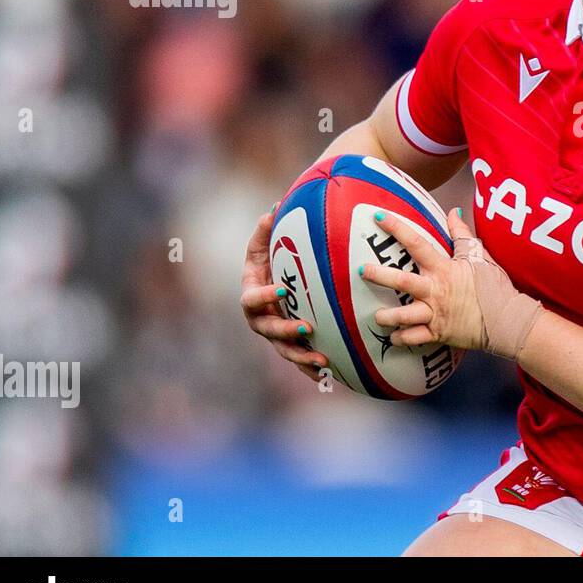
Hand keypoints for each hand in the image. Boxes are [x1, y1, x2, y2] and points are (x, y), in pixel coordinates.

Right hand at [240, 202, 327, 380]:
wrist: (277, 279)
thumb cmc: (271, 257)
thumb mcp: (266, 241)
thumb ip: (267, 228)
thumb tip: (275, 207)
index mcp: (252, 294)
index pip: (251, 299)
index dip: (263, 297)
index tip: (281, 291)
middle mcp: (260, 319)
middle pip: (268, 330)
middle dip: (285, 332)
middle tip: (307, 328)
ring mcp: (275, 335)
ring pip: (285, 350)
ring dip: (302, 357)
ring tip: (323, 361)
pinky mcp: (292, 345)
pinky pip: (301, 361)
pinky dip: (313, 370)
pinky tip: (332, 375)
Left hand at [358, 208, 542, 359]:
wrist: (508, 320)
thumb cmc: (494, 287)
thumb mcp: (480, 256)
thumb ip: (462, 234)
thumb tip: (452, 212)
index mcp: (444, 269)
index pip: (417, 244)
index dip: (397, 229)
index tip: (378, 218)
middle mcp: (436, 291)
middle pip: (402, 282)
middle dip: (379, 276)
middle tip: (362, 271)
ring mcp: (435, 314)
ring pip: (403, 316)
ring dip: (387, 316)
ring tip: (376, 316)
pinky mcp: (438, 333)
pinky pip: (414, 338)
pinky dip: (402, 338)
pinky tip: (394, 336)